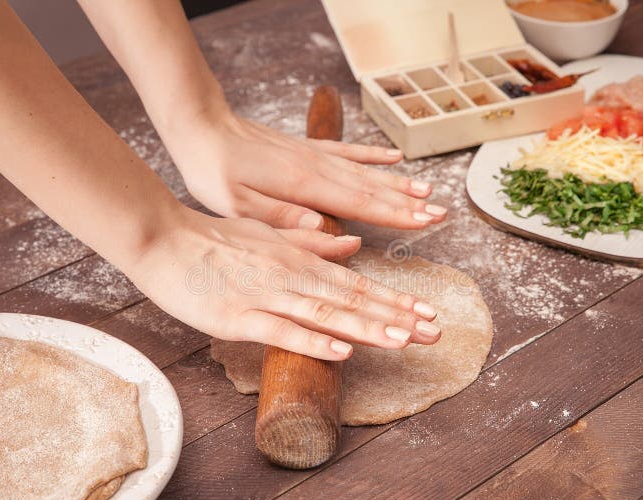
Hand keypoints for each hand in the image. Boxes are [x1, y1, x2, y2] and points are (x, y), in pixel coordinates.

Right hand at [127, 207, 441, 360]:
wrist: (162, 239)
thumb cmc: (213, 239)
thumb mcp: (268, 232)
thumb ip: (312, 241)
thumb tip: (353, 244)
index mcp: (299, 258)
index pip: (356, 282)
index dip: (393, 299)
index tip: (426, 312)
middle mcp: (290, 275)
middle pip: (352, 299)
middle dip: (395, 317)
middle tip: (434, 331)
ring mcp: (265, 296)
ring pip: (326, 313)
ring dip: (367, 327)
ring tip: (403, 340)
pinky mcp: (237, 317)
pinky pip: (282, 330)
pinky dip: (314, 339)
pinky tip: (342, 350)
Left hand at [163, 111, 447, 229]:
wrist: (201, 127)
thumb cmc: (214, 171)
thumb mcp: (239, 205)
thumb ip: (284, 218)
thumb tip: (328, 229)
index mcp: (304, 186)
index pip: (359, 203)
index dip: (395, 214)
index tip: (425, 221)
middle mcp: (316, 167)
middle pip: (371, 188)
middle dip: (408, 202)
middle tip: (440, 212)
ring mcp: (314, 155)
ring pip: (365, 171)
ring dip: (398, 182)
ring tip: (429, 191)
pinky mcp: (306, 148)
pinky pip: (347, 151)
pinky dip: (372, 156)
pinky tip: (393, 158)